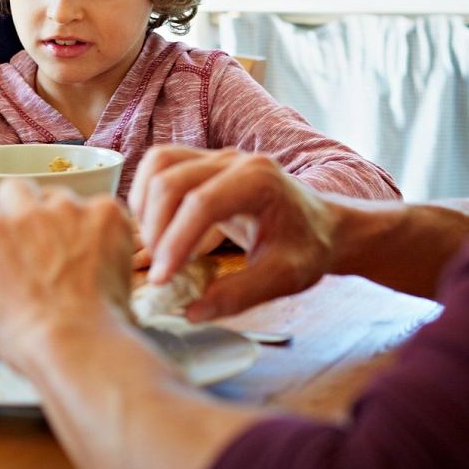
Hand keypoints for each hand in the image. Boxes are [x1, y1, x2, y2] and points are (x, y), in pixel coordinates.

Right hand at [0, 180, 134, 373]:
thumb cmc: (31, 338)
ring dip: (62, 217)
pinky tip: (101, 256)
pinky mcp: (104, 212)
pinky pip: (99, 207)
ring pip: (59, 196)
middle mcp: (23, 212)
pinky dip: (100, 227)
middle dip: (21, 209)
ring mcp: (67, 209)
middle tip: (36, 241)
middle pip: (14, 189)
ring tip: (74, 255)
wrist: (80, 344)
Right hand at [130, 145, 337, 321]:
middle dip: (156, 229)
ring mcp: (217, 157)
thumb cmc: (308, 247)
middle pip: (171, 180)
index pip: (202, 203)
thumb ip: (240, 294)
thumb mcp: (284, 277)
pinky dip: (148, 195)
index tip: (163, 279)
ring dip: (146, 207)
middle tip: (160, 272)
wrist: (323, 225)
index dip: (176, 242)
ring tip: (155, 249)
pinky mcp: (204, 163)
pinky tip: (157, 229)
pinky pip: (161, 166)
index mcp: (260, 180)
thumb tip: (192, 311)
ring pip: (159, 165)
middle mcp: (235, 159)